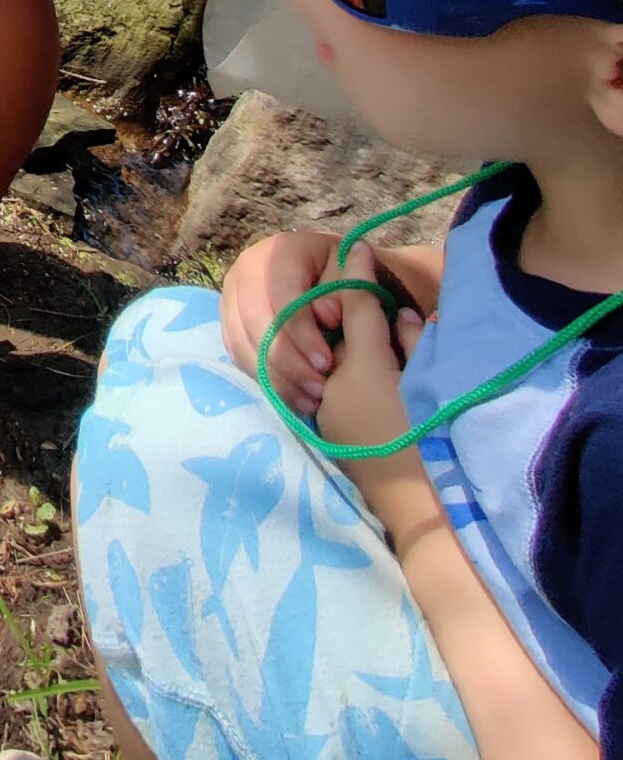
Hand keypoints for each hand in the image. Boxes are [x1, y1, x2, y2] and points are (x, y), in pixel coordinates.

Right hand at [220, 228, 341, 413]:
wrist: (325, 277)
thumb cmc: (343, 278)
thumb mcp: (352, 276)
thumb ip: (344, 291)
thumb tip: (325, 315)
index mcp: (279, 250)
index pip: (282, 292)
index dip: (301, 331)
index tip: (326, 363)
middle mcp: (246, 270)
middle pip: (256, 320)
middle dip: (287, 360)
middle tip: (318, 389)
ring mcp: (231, 297)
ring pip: (243, 342)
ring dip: (275, 377)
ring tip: (309, 400)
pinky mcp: (228, 323)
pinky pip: (238, 355)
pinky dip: (264, 379)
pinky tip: (292, 396)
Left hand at [314, 241, 428, 502]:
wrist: (423, 513)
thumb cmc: (438, 444)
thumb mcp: (433, 382)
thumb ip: (415, 341)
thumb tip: (401, 314)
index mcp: (362, 367)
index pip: (356, 306)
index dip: (357, 274)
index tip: (357, 246)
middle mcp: (331, 385)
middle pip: (330, 331)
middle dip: (340, 311)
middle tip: (351, 292)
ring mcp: (322, 411)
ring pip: (321, 360)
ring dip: (331, 344)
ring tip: (347, 334)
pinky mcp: (322, 434)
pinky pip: (320, 387)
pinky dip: (331, 374)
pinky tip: (346, 372)